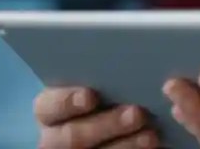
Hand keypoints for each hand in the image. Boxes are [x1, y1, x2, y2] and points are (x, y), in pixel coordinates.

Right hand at [33, 86, 159, 147]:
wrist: (114, 127)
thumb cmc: (106, 96)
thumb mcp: (100, 85)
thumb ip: (103, 78)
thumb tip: (120, 59)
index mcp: (50, 110)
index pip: (48, 107)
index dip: (67, 101)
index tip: (90, 96)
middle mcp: (55, 137)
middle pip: (73, 136)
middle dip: (106, 125)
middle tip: (137, 113)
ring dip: (124, 145)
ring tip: (152, 135)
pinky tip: (152, 147)